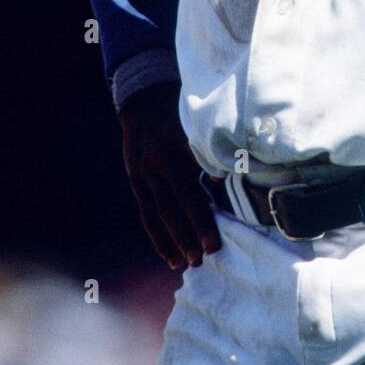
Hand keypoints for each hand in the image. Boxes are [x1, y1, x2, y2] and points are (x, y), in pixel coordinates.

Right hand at [119, 81, 221, 269]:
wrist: (144, 102)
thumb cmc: (181, 113)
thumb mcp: (195, 125)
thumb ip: (208, 151)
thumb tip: (227, 179)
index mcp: (175, 149)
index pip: (192, 189)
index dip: (204, 214)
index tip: (219, 232)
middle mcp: (157, 164)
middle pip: (176, 205)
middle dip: (192, 231)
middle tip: (209, 253)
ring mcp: (143, 175)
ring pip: (160, 215)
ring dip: (175, 241)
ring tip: (189, 263)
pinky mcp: (136, 183)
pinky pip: (148, 215)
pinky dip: (158, 238)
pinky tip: (170, 256)